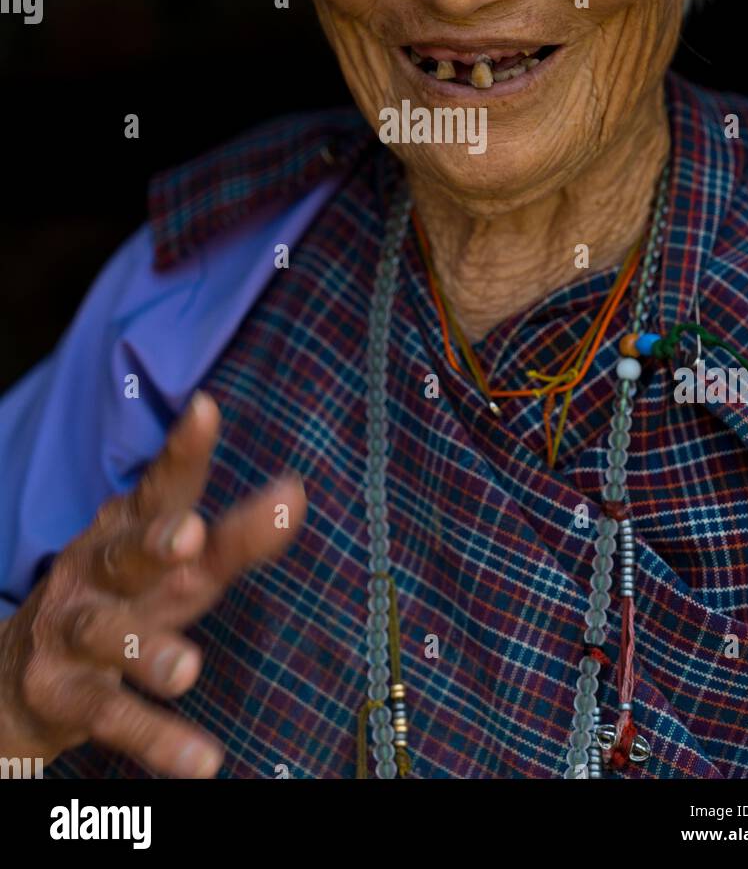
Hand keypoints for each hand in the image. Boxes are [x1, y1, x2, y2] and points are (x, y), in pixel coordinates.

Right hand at [0, 390, 305, 777]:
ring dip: (147, 651)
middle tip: (187, 537)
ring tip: (188, 669)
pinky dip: (157, 740)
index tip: (207, 408)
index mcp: (128, 532)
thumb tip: (297, 495)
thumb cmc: (119, 603)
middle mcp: (99, 572)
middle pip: (133, 553)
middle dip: (155, 542)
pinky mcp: (65, 694)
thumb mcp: (169, 568)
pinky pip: (113, 718)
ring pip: (110, 636)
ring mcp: (76, 632)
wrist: (16, 676)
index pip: (161, 486)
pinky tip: (201, 761)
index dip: (183, 450)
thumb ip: (230, 538)